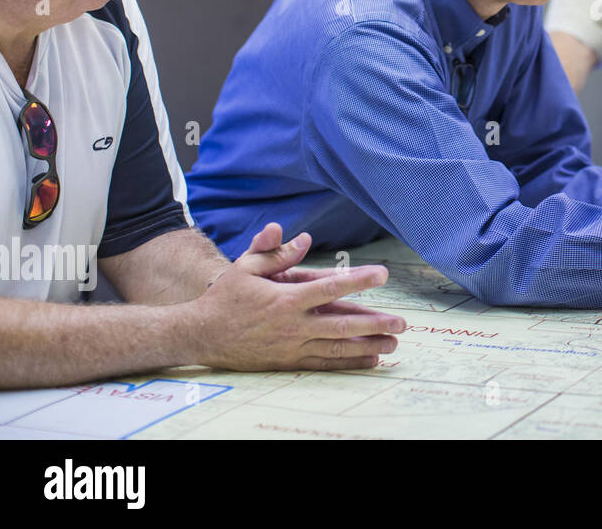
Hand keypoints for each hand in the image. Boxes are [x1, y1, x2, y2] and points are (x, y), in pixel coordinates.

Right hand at [187, 223, 406, 371]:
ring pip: (336, 348)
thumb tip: (301, 237)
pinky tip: (369, 359)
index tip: (382, 274)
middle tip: (402, 322)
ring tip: (394, 343)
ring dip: (367, 346)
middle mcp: (292, 325)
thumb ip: (274, 252)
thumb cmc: (225, 296)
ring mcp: (291, 346)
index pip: (329, 288)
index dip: (358, 281)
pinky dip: (347, 363)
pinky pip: (323, 363)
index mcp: (285, 298)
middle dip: (374, 324)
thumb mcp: (246, 267)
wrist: (200, 335)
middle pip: (341, 325)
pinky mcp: (287, 362)